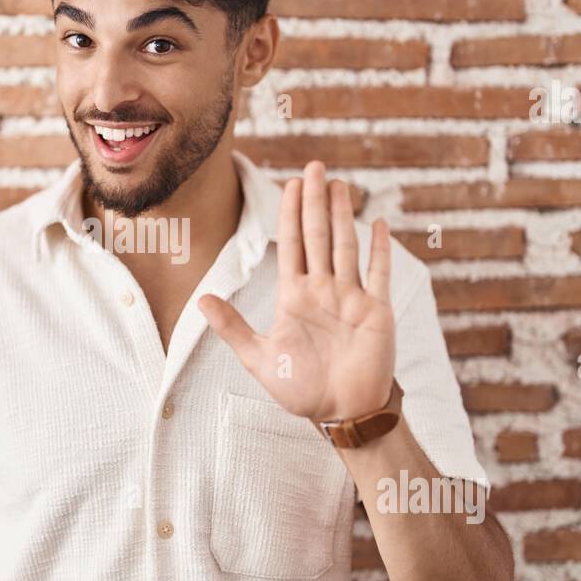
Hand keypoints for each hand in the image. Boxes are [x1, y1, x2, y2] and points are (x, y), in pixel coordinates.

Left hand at [199, 160, 394, 422]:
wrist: (341, 414)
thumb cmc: (302, 389)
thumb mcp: (259, 357)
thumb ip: (232, 328)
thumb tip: (200, 299)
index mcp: (296, 296)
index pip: (294, 245)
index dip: (291, 213)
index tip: (290, 183)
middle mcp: (324, 290)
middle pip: (319, 236)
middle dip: (316, 201)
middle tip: (314, 166)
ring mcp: (352, 297)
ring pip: (347, 246)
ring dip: (344, 215)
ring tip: (340, 184)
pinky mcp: (376, 311)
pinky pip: (379, 273)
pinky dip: (379, 249)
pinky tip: (378, 223)